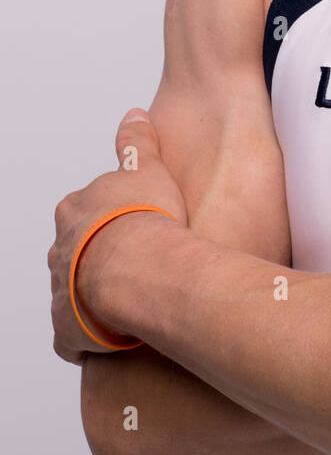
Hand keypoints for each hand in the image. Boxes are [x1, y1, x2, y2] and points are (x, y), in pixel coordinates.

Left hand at [48, 109, 186, 364]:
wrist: (140, 270)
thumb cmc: (145, 219)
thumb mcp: (146, 168)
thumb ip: (137, 142)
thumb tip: (133, 114)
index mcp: (75, 211)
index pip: (82, 212)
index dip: (106, 219)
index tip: (130, 225)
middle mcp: (60, 250)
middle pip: (71, 253)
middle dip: (93, 259)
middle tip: (129, 265)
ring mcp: (60, 292)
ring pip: (71, 295)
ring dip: (91, 298)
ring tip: (126, 303)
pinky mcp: (68, 329)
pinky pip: (74, 338)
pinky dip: (89, 339)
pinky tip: (114, 338)